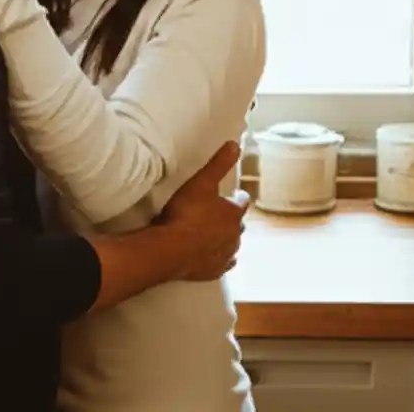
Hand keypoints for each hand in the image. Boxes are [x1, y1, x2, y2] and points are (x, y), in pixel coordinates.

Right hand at [157, 141, 249, 280]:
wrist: (171, 249)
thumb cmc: (186, 213)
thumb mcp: (201, 182)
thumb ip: (219, 163)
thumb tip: (235, 144)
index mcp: (233, 212)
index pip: (242, 201)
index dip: (237, 196)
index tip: (233, 194)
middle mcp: (235, 234)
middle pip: (238, 224)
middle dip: (231, 218)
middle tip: (219, 213)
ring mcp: (226, 254)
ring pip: (232, 244)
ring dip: (226, 238)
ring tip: (214, 234)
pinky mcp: (215, 270)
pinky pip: (223, 263)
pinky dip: (220, 258)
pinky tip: (214, 256)